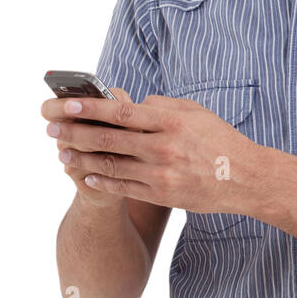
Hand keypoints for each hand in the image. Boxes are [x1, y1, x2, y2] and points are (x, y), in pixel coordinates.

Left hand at [41, 89, 260, 213]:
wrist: (244, 178)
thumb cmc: (220, 141)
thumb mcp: (197, 113)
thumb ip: (162, 105)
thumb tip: (131, 103)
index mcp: (171, 122)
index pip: (121, 112)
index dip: (90, 108)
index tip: (66, 104)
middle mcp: (163, 147)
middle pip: (108, 139)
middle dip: (75, 132)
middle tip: (51, 128)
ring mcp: (160, 173)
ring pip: (110, 164)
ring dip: (81, 157)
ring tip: (61, 151)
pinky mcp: (160, 194)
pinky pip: (122, 186)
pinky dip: (100, 179)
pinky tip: (85, 173)